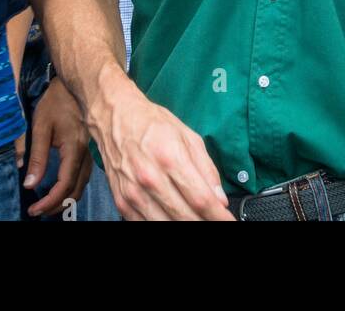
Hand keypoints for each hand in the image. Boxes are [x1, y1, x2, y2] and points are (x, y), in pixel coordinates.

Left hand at [23, 78, 92, 217]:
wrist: (75, 83)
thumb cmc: (56, 102)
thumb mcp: (40, 127)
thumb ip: (37, 157)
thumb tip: (30, 184)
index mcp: (74, 149)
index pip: (64, 185)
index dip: (50, 202)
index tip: (33, 210)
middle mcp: (86, 153)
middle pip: (76, 189)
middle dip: (58, 205)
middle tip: (38, 211)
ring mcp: (90, 150)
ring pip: (82, 184)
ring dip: (67, 199)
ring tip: (48, 205)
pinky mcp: (89, 148)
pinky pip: (84, 175)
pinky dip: (73, 187)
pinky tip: (62, 189)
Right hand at [91, 77, 233, 221]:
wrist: (115, 118)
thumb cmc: (153, 124)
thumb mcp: (188, 136)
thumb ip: (206, 169)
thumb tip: (219, 199)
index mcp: (170, 158)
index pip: (200, 198)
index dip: (218, 216)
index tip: (229, 221)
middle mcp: (150, 178)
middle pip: (184, 215)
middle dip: (204, 223)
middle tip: (216, 222)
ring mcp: (134, 192)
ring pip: (165, 224)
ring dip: (185, 226)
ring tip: (198, 221)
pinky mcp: (122, 201)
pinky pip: (144, 224)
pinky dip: (162, 226)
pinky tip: (174, 220)